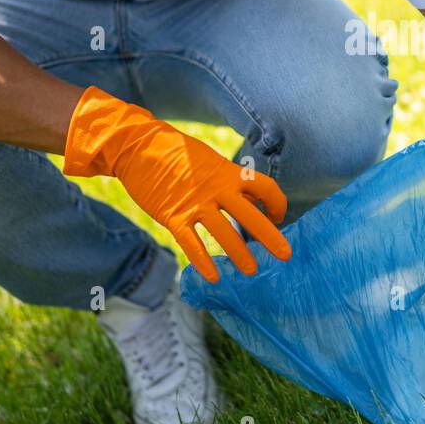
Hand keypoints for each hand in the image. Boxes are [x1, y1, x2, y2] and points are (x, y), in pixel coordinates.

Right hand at [61, 84, 290, 281]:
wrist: (139, 146)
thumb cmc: (177, 153)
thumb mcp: (211, 162)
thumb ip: (230, 183)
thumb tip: (251, 204)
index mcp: (229, 173)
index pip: (265, 188)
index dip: (277, 204)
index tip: (278, 218)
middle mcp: (216, 189)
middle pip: (250, 215)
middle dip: (270, 236)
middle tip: (285, 255)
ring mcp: (195, 204)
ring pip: (224, 233)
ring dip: (239, 254)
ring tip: (251, 271)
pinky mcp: (173, 216)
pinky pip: (191, 243)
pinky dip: (203, 261)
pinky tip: (213, 277)